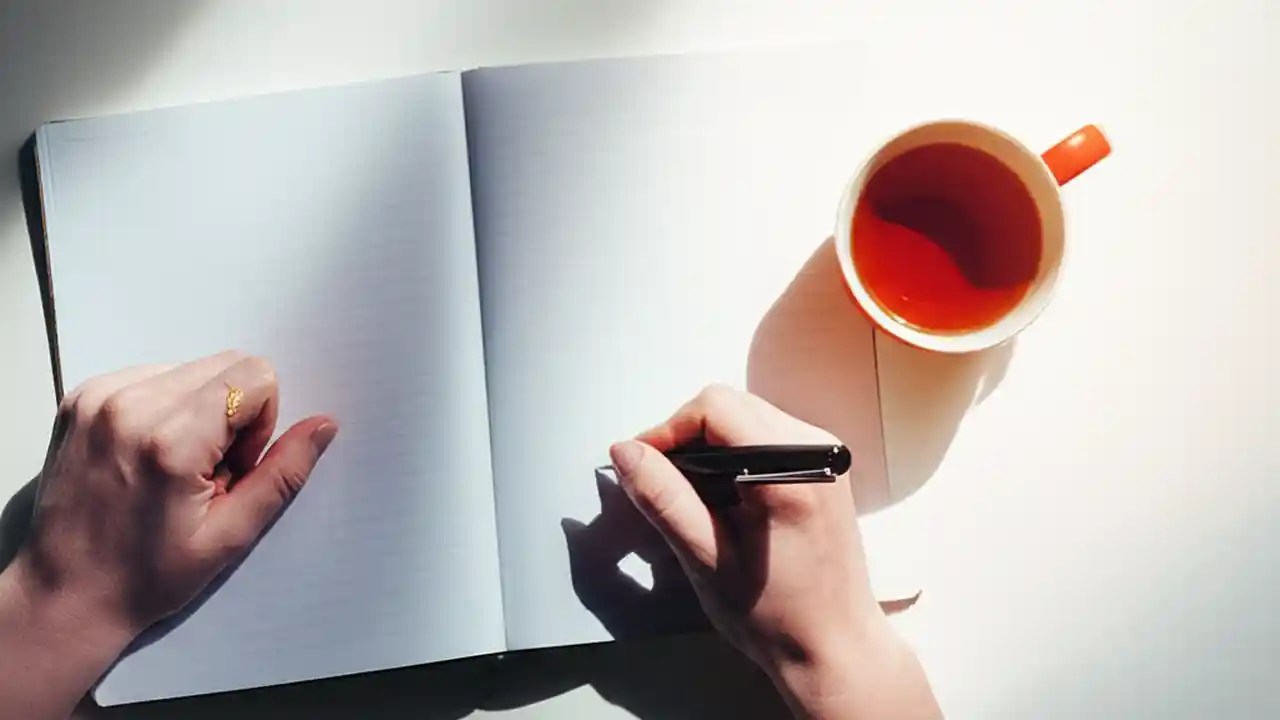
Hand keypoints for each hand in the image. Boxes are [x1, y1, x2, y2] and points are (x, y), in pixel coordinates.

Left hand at [0, 350, 336, 719]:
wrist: (66, 593)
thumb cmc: (148, 575)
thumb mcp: (231, 534)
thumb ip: (283, 473)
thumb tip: (324, 424)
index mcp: (169, 441)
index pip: (253, 376)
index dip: (260, 421)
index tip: (232, 468)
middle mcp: (128, 405)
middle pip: (225, 365)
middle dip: (234, 414)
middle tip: (208, 470)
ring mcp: (98, 397)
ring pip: (190, 368)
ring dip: (200, 409)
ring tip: (176, 466)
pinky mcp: (81, 397)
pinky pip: (152, 375)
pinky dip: (166, 407)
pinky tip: (151, 454)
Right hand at [610, 384, 938, 718]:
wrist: (834, 650)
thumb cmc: (778, 618)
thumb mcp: (706, 559)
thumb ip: (664, 499)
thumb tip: (626, 452)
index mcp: (794, 468)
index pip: (714, 408)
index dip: (668, 431)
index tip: (640, 466)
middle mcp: (817, 449)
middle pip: (730, 406)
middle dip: (686, 439)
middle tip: (661, 486)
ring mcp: (824, 456)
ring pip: (744, 418)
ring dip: (708, 451)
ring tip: (694, 503)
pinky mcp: (822, 469)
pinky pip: (764, 439)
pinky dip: (732, 459)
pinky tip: (724, 503)